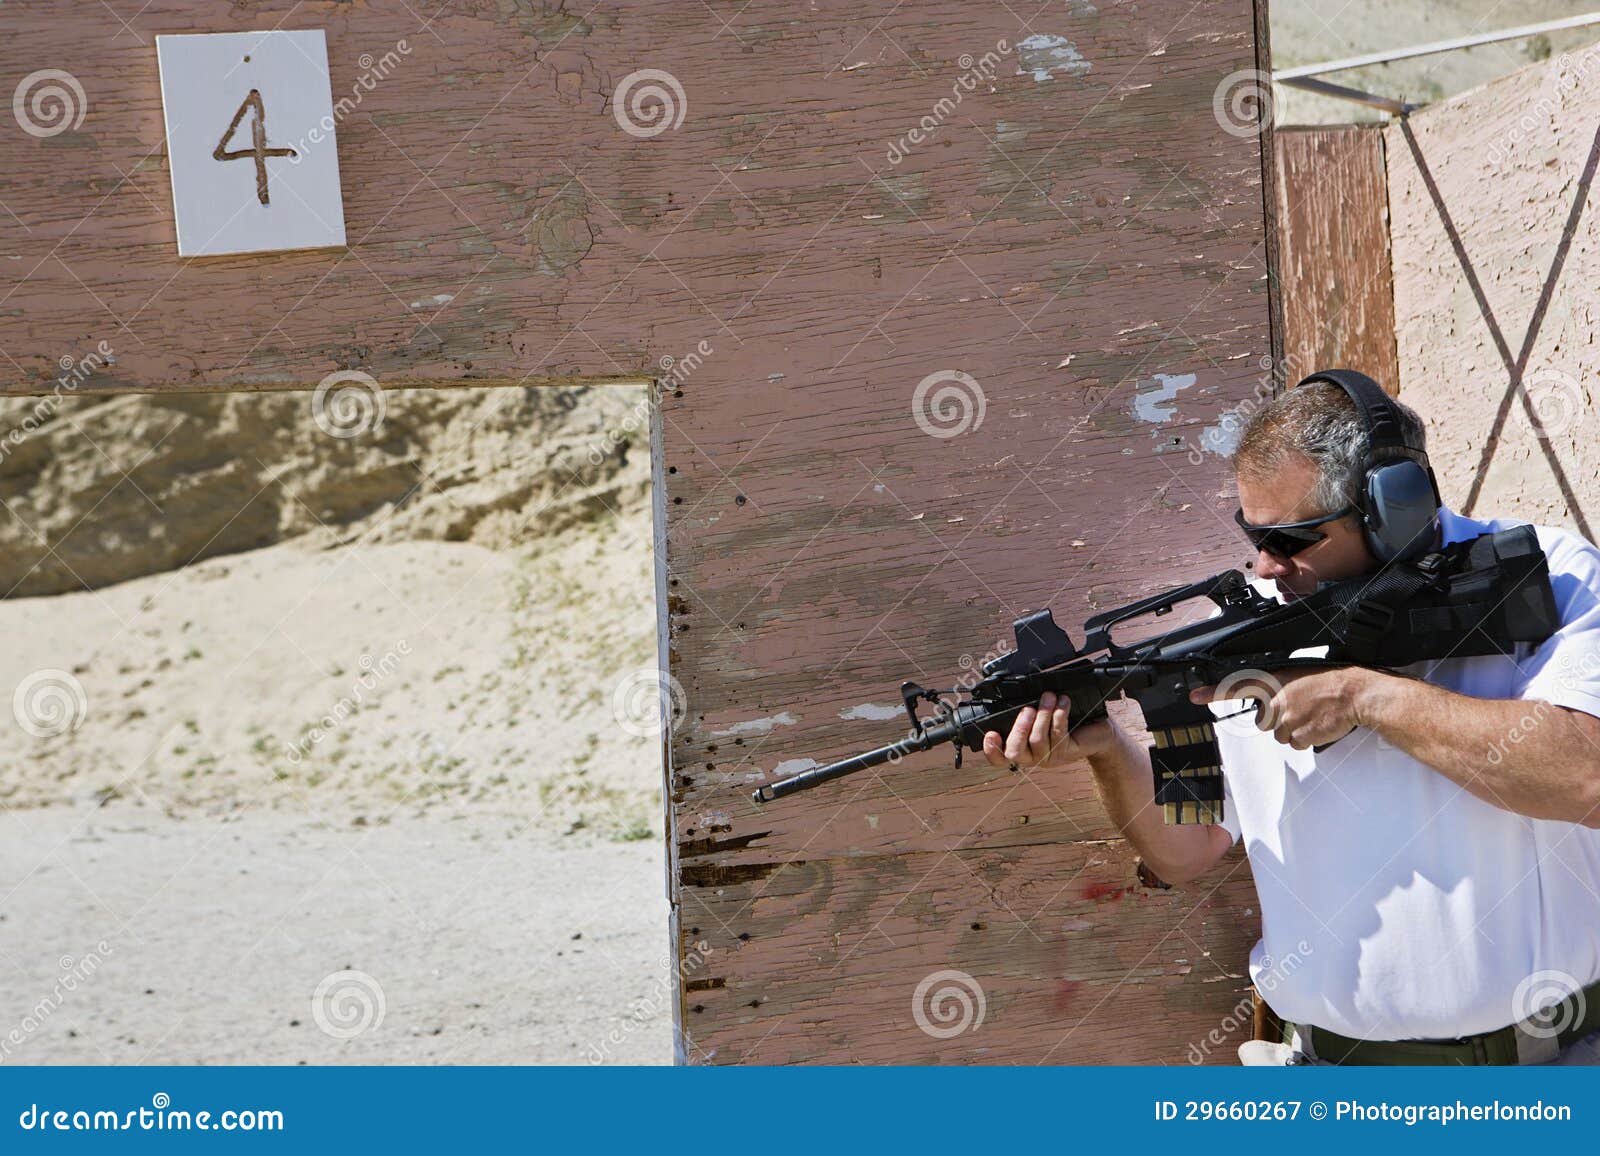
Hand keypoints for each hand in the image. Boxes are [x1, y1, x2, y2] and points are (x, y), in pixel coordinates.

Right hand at [981, 691, 1113, 769]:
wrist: (1097, 732)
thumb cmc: (1067, 720)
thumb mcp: (1042, 716)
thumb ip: (1026, 712)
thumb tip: (1015, 697)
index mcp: (1022, 748)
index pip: (1000, 758)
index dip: (991, 750)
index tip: (991, 733)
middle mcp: (1033, 757)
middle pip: (1015, 752)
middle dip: (1019, 727)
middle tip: (1028, 709)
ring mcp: (1049, 757)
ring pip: (1037, 739)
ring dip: (1043, 714)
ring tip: (1049, 696)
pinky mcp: (1066, 752)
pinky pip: (1058, 734)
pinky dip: (1059, 715)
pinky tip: (1063, 702)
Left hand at [1190, 666, 1376, 750]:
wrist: (1355, 694)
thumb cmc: (1331, 683)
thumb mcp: (1299, 676)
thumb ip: (1279, 688)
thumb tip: (1269, 702)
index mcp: (1274, 682)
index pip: (1236, 686)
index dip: (1213, 693)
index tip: (1194, 696)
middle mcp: (1276, 700)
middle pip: (1264, 721)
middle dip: (1278, 720)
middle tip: (1299, 709)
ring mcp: (1287, 719)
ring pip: (1281, 735)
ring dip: (1295, 730)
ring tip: (1314, 715)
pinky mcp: (1299, 735)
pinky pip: (1296, 744)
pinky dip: (1307, 739)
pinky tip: (1319, 724)